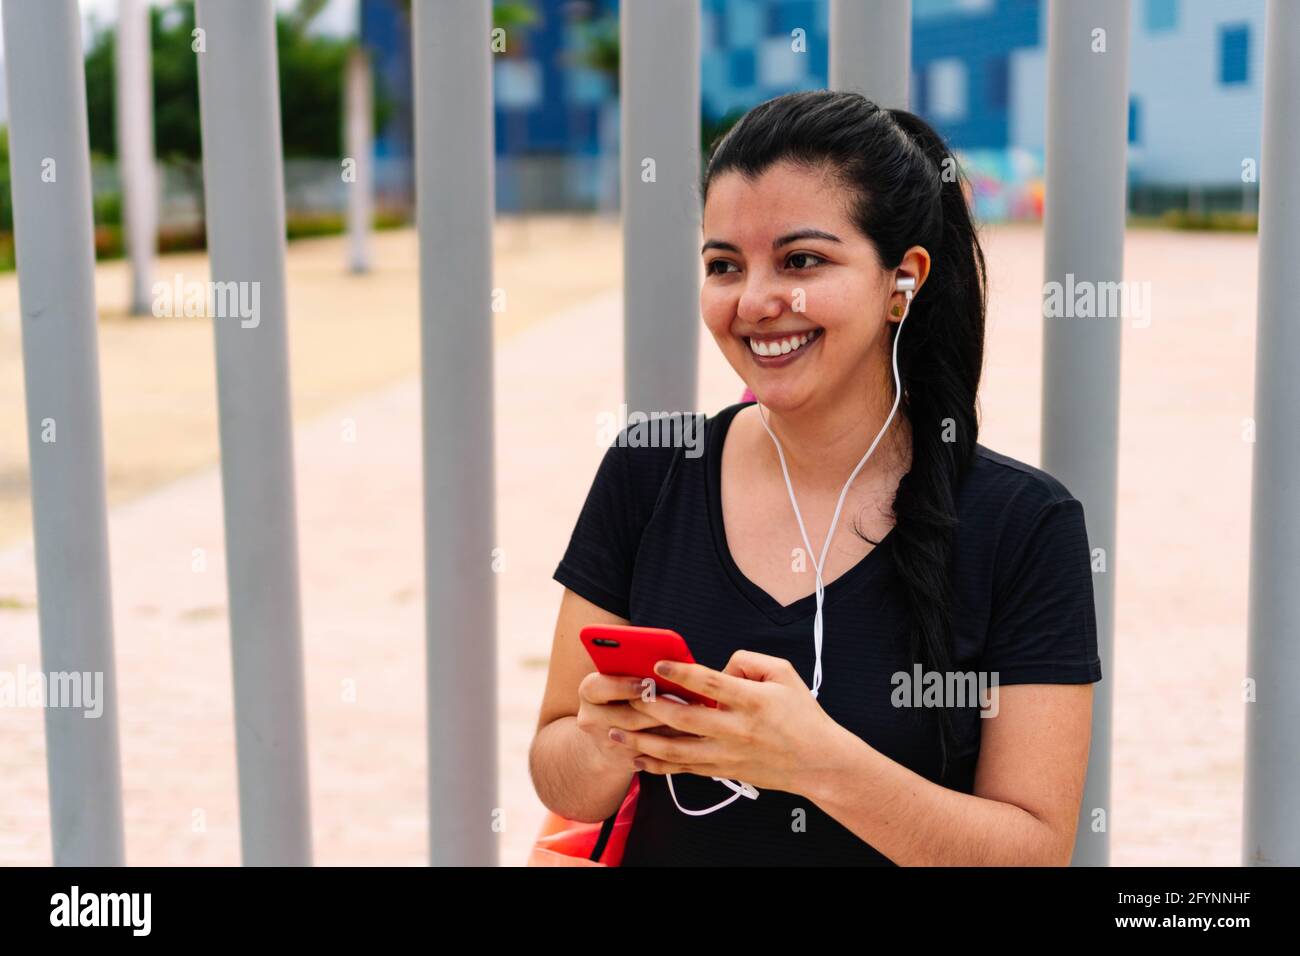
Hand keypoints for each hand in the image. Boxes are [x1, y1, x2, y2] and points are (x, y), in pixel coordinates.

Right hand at [575, 672, 695, 773]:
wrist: (608, 738)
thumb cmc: (622, 695)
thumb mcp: (619, 678)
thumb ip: (635, 668)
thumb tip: (670, 664)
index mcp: (589, 692)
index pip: (597, 687)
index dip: (622, 686)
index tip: (645, 683)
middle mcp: (592, 719)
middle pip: (626, 716)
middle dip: (658, 708)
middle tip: (684, 699)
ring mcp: (608, 744)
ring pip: (644, 737)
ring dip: (672, 724)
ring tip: (696, 712)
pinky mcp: (626, 762)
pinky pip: (654, 754)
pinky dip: (676, 742)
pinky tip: (694, 732)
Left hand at [619, 650, 845, 795]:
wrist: (819, 762)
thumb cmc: (802, 714)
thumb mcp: (785, 673)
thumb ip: (749, 661)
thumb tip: (719, 667)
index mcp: (753, 701)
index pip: (711, 683)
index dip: (682, 672)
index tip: (658, 663)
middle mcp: (737, 730)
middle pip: (685, 720)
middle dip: (651, 708)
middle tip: (626, 695)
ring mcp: (728, 755)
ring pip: (677, 751)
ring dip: (643, 741)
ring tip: (615, 732)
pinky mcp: (724, 771)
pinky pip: (684, 770)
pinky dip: (658, 765)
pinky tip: (636, 758)